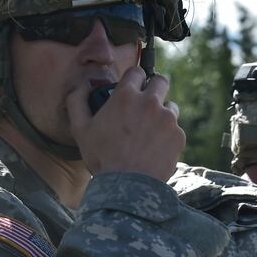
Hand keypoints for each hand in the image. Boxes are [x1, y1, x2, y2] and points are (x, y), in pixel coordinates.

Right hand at [67, 67, 184, 180]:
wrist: (128, 185)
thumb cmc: (102, 157)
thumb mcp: (80, 129)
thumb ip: (77, 101)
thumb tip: (82, 86)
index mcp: (126, 96)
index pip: (137, 71)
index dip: (134, 78)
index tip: (133, 86)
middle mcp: (150, 102)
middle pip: (161, 81)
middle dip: (154, 88)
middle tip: (147, 102)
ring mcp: (167, 118)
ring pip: (170, 106)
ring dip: (162, 113)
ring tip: (150, 131)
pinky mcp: (179, 135)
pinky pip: (176, 129)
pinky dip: (168, 135)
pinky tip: (155, 148)